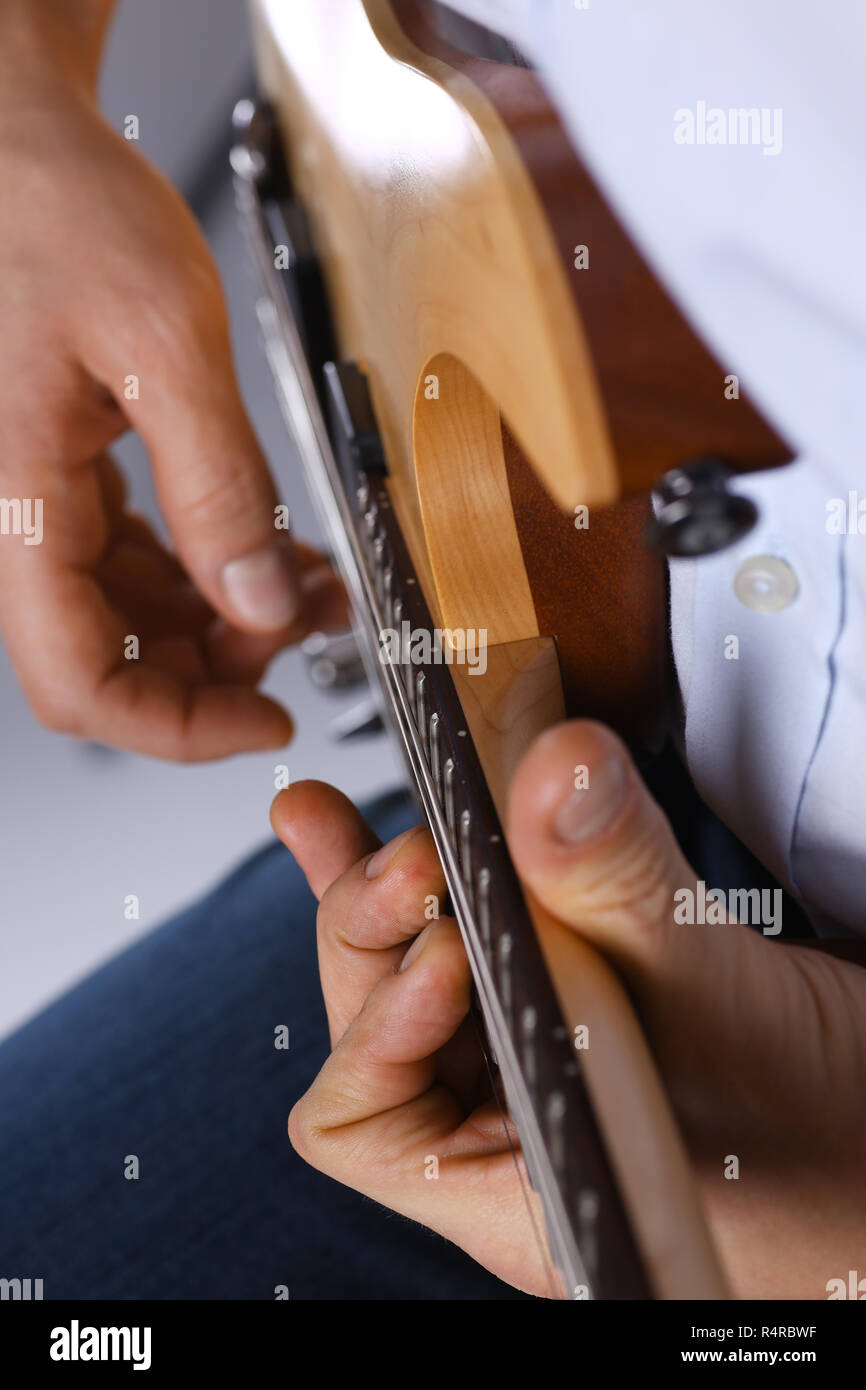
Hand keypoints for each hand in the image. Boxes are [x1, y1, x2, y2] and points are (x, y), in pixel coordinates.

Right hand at [0, 6, 344, 758]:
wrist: (22, 147)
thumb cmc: (59, 211)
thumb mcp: (164, 344)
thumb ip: (219, 486)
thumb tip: (261, 600)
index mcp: (18, 503)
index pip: (79, 679)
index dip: (176, 725)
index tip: (268, 719)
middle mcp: (21, 520)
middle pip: (113, 659)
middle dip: (218, 665)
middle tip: (304, 630)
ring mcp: (46, 504)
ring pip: (134, 616)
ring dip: (227, 618)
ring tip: (311, 588)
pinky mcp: (75, 479)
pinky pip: (142, 560)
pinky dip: (212, 568)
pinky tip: (272, 550)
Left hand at [273, 723, 865, 1299]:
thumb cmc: (846, 1150)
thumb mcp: (729, 1009)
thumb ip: (625, 890)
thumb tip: (553, 769)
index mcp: (523, 1186)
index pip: (369, 1125)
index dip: (379, 1025)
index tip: (446, 946)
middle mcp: (515, 1132)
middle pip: (383, 1026)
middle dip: (376, 930)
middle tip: (416, 858)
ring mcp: (544, 1065)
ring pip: (430, 974)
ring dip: (389, 894)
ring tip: (333, 818)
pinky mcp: (580, 1003)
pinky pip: (492, 937)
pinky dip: (449, 878)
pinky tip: (420, 829)